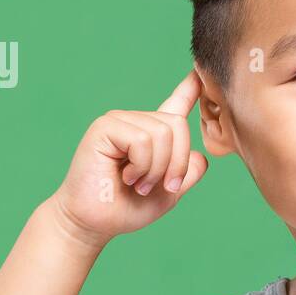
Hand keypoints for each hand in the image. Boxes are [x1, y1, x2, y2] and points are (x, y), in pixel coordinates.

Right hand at [49, 72, 207, 248]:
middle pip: (178, 125)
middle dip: (176, 163)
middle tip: (158, 186)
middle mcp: (136, 122)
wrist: (94, 223)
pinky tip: (126, 176)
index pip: (175, 104)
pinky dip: (141, 165)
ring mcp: (120, 121)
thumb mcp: (168, 193)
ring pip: (162, 134)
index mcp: (152, 134)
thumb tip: (201, 156)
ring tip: (138, 183)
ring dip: (156, 169)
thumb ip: (187, 173)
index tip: (199, 71)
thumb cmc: (127, 208)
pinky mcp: (105, 127)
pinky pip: (142, 140)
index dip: (189, 89)